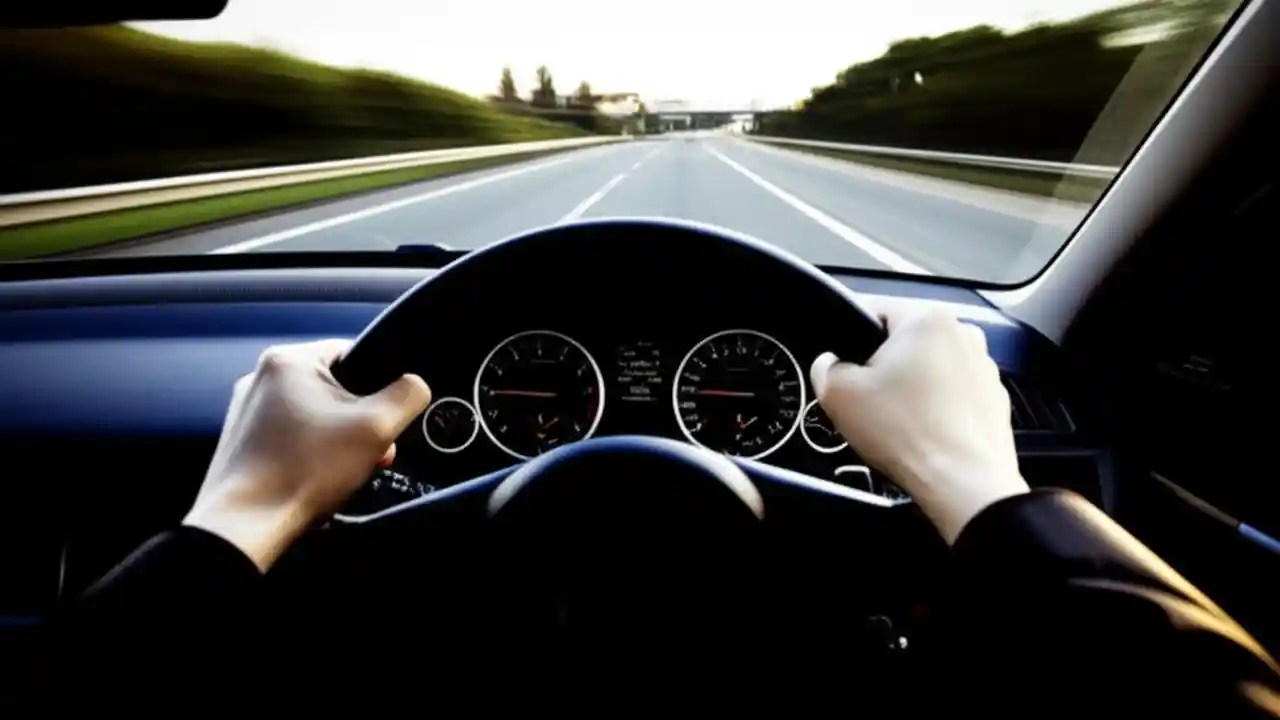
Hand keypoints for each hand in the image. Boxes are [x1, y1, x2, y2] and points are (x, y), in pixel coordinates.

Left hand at [185, 339, 430, 570]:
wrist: (244, 526)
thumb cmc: (304, 471)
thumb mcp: (376, 427)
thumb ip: (407, 396)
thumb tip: (415, 386)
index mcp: (288, 360)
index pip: (354, 354)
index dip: (380, 387)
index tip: (384, 421)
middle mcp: (260, 378)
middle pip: (334, 390)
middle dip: (360, 423)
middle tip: (370, 453)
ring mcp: (246, 411)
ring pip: (314, 417)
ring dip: (338, 442)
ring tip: (343, 471)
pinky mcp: (242, 442)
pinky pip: (291, 439)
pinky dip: (310, 456)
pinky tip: (316, 480)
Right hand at [811, 308, 1027, 543]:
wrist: (962, 482)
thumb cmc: (903, 430)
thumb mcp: (839, 394)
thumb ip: (824, 367)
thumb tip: (830, 363)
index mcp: (927, 318)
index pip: (875, 311)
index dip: (851, 339)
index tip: (844, 370)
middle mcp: (964, 332)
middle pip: (906, 341)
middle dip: (885, 366)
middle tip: (869, 400)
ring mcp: (986, 366)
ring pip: (932, 368)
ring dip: (914, 386)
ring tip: (900, 421)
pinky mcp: (996, 398)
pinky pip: (954, 394)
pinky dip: (938, 407)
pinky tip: (925, 432)